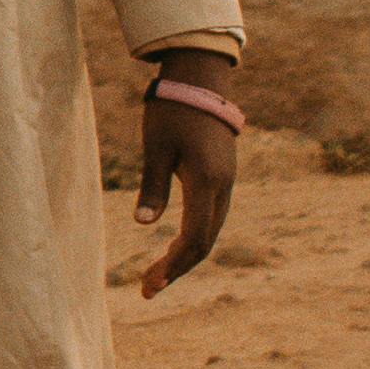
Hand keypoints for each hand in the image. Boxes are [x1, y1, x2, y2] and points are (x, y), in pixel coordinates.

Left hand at [135, 50, 239, 298]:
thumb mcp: (156, 147)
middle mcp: (223, 188)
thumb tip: (143, 225)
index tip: (151, 284)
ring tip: (158, 275)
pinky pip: (211, 218)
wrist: (200, 79)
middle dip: (178, 268)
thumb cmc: (173, 110)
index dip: (174, 265)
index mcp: (207, 182)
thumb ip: (152, 187)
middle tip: (148, 289)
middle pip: (205, 242)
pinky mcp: (222, 177)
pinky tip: (174, 247)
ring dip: (186, 256)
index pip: (194, 238)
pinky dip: (194, 238)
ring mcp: (226, 183)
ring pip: (210, 232)